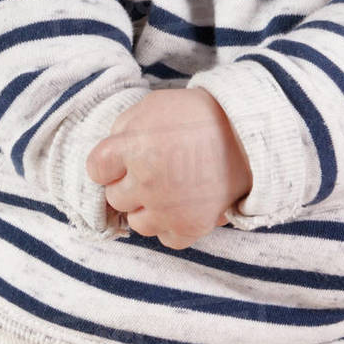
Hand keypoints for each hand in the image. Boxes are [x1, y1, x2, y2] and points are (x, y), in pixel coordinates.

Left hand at [85, 88, 252, 249]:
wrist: (247, 132)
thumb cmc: (197, 115)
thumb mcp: (153, 105)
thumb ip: (122, 129)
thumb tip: (108, 158)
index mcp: (134, 147)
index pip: (96, 168)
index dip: (109, 162)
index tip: (122, 158)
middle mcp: (146, 182)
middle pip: (114, 197)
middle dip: (128, 182)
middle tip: (154, 167)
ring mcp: (167, 210)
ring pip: (136, 222)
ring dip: (146, 206)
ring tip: (169, 186)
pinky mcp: (188, 228)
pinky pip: (163, 237)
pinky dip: (169, 224)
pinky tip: (181, 203)